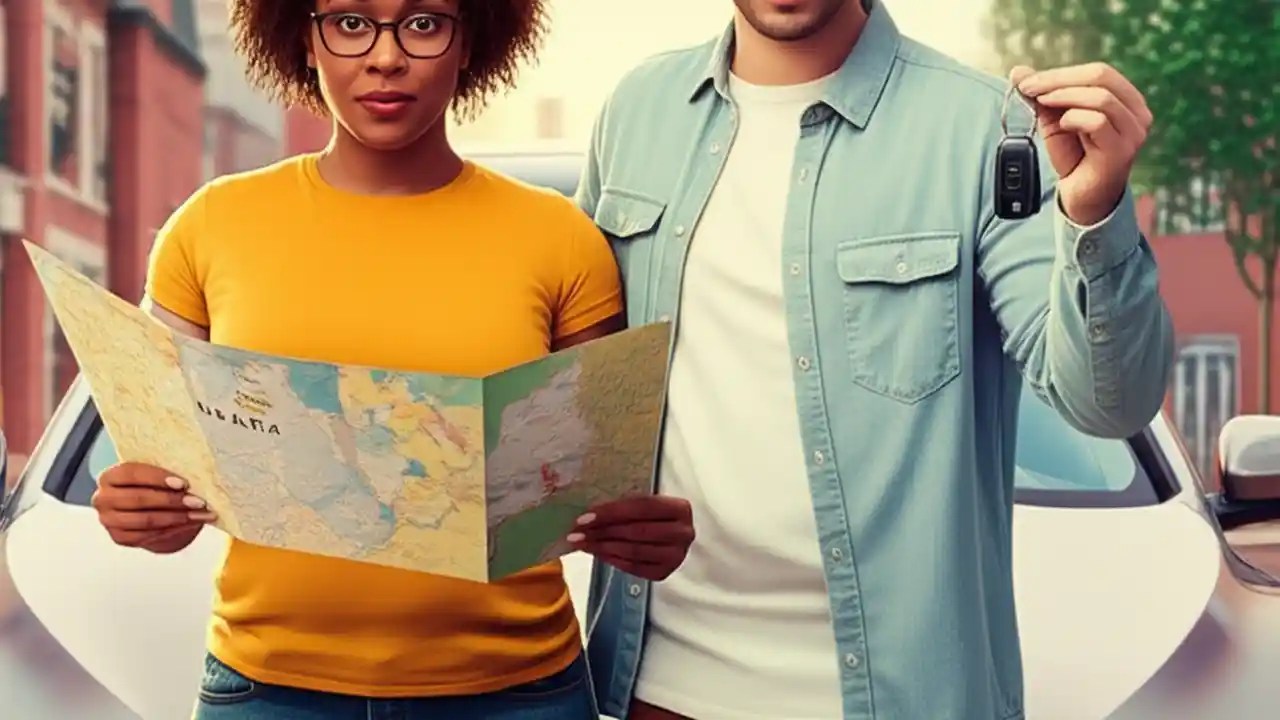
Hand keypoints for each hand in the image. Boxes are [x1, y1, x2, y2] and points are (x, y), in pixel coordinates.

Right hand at [91, 462, 215, 553]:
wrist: (146, 509)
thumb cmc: (153, 486)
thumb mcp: (156, 475)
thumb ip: (166, 473)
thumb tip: (195, 474)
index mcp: (109, 476)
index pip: (132, 474)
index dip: (158, 478)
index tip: (183, 483)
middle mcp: (103, 499)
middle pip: (139, 499)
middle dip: (172, 501)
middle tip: (198, 501)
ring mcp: (110, 520)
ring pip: (146, 520)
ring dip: (177, 517)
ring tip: (200, 514)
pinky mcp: (120, 538)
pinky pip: (149, 535)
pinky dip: (174, 530)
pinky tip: (191, 524)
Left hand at [567, 495, 693, 580]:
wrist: (672, 533)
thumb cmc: (653, 514)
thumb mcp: (644, 502)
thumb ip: (623, 506)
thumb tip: (587, 513)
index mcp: (680, 508)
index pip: (642, 508)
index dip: (611, 512)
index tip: (584, 517)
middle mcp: (683, 533)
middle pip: (636, 531)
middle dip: (602, 532)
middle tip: (576, 532)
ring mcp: (676, 556)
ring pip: (633, 552)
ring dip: (602, 547)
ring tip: (581, 543)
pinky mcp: (664, 573)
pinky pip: (633, 567)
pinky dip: (611, 559)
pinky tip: (595, 552)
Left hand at [1013, 62, 1153, 225]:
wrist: (1081, 196)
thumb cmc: (1074, 156)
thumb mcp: (1056, 121)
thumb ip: (1042, 96)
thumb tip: (1018, 71)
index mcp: (1127, 100)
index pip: (1098, 72)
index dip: (1061, 72)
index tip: (1027, 80)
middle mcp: (1137, 113)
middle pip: (1101, 77)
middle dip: (1059, 80)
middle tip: (1029, 88)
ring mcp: (1133, 133)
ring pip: (1101, 98)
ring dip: (1064, 96)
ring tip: (1042, 105)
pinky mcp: (1121, 151)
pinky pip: (1097, 122)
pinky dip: (1074, 118)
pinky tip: (1062, 126)